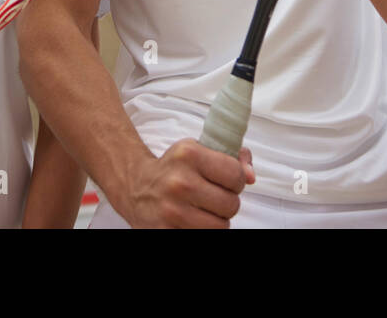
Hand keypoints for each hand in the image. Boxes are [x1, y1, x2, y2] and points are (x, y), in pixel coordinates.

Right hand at [117, 139, 255, 227]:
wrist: (136, 186)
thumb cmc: (173, 168)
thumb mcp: (198, 151)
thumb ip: (232, 157)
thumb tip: (251, 176)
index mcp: (188, 155)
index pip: (236, 175)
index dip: (236, 179)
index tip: (226, 180)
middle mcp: (180, 183)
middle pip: (231, 204)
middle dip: (227, 201)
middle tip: (213, 196)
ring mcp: (172, 211)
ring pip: (221, 226)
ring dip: (216, 220)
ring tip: (203, 210)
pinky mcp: (166, 232)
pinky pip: (202, 236)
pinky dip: (202, 230)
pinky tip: (192, 220)